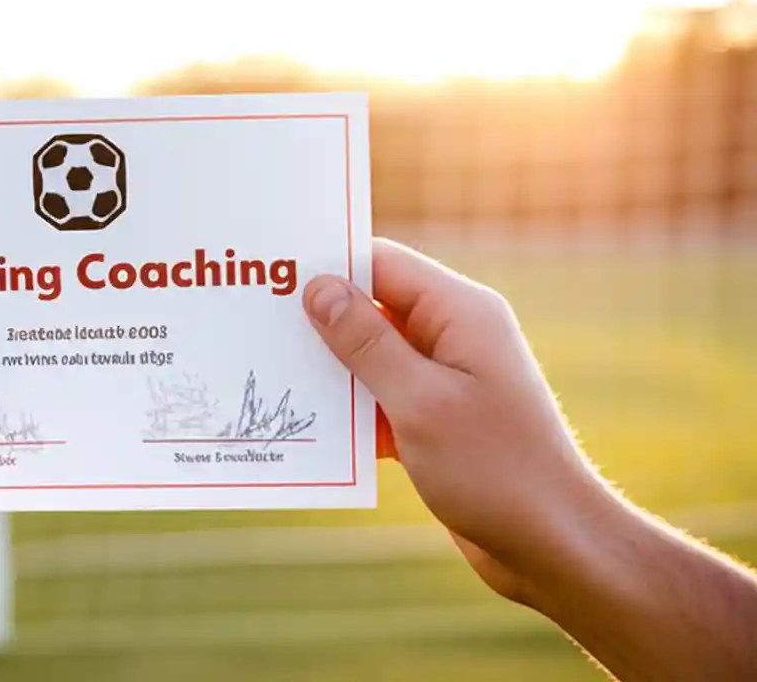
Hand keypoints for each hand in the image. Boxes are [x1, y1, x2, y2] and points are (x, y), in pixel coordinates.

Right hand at [303, 238, 607, 603]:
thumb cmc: (496, 470)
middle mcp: (455, 336)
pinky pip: (381, 399)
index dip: (328, 266)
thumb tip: (319, 288)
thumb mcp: (420, 401)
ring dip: (330, 372)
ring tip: (271, 378)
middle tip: (254, 328)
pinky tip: (307, 428)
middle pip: (372, 307)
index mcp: (461, 313)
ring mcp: (447, 379)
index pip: (382, 264)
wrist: (553, 544)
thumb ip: (366, 342)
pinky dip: (349, 412)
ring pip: (372, 358)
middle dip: (319, 321)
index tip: (269, 275)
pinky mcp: (438, 420)